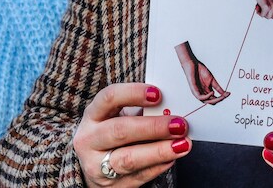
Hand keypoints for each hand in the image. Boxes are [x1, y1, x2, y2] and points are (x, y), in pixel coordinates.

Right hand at [71, 83, 191, 185]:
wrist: (93, 168)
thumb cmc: (110, 135)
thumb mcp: (115, 117)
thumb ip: (139, 111)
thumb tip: (170, 107)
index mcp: (92, 116)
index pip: (109, 98)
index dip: (133, 93)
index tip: (158, 94)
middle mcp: (90, 140)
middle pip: (120, 130)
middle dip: (153, 127)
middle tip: (179, 124)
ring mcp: (98, 166)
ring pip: (129, 159)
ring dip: (159, 151)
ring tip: (183, 144)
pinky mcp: (112, 186)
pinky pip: (139, 177)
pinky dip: (159, 166)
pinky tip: (173, 158)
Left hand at [175, 41, 230, 104]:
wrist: (192, 63)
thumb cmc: (200, 71)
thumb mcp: (211, 80)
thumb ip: (217, 87)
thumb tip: (225, 93)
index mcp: (206, 91)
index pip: (214, 99)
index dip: (221, 97)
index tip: (229, 94)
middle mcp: (202, 93)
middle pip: (211, 101)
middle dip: (219, 99)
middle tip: (225, 96)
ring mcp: (197, 92)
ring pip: (206, 101)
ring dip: (214, 100)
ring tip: (221, 96)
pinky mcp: (193, 89)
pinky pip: (200, 97)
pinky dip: (207, 97)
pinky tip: (212, 93)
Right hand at [243, 0, 272, 18]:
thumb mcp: (271, 0)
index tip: (270, 10)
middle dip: (268, 14)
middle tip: (263, 8)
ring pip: (269, 17)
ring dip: (263, 14)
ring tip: (259, 6)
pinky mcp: (267, 6)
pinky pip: (263, 15)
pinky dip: (259, 12)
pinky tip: (257, 6)